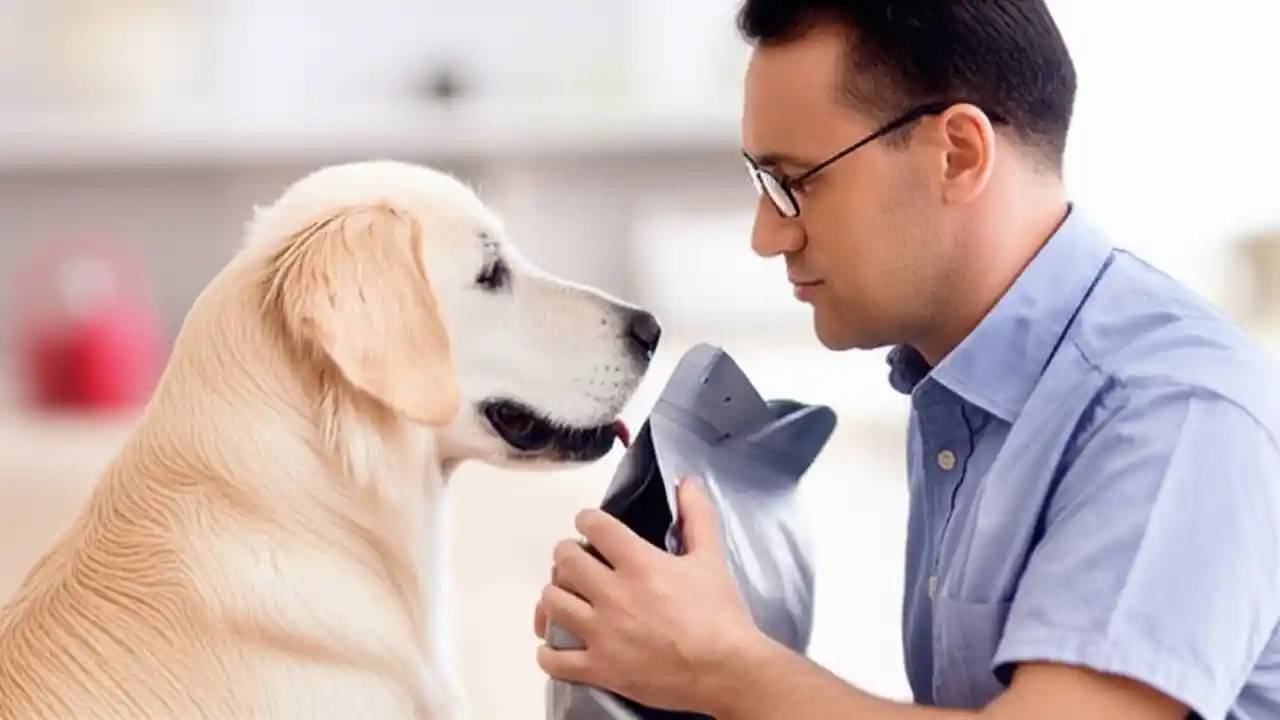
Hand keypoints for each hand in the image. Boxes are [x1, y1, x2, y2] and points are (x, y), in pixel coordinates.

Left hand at [534, 477, 767, 713]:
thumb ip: (697, 517)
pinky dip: (549, 652)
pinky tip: (557, 646)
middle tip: (576, 561)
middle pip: (565, 560)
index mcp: (639, 563)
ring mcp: (603, 633)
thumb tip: (687, 482)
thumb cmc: (720, 614)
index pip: (595, 526)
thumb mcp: (711, 559)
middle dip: (566, 555)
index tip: (589, 525)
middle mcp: (613, 594)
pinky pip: (553, 660)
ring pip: (552, 603)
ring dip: (555, 596)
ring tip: (567, 598)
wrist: (727, 671)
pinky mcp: (599, 668)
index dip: (587, 520)